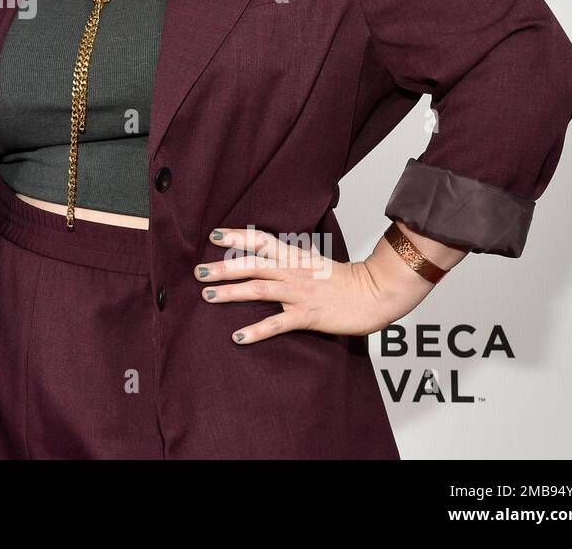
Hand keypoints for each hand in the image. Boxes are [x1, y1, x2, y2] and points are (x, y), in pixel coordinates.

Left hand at [194, 226, 400, 342]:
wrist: (374, 293)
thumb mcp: (312, 263)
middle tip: (198, 272)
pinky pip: (277, 323)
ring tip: (207, 295)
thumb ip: (289, 259)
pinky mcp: (307, 315)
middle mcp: (293, 272)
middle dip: (223, 268)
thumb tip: (266, 257)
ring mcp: (299, 293)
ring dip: (231, 293)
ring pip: (259, 289)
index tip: (213, 235)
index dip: (237, 237)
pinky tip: (237, 336)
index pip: (261, 240)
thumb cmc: (343, 280)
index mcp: (294, 257)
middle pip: (252, 264)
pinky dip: (256, 331)